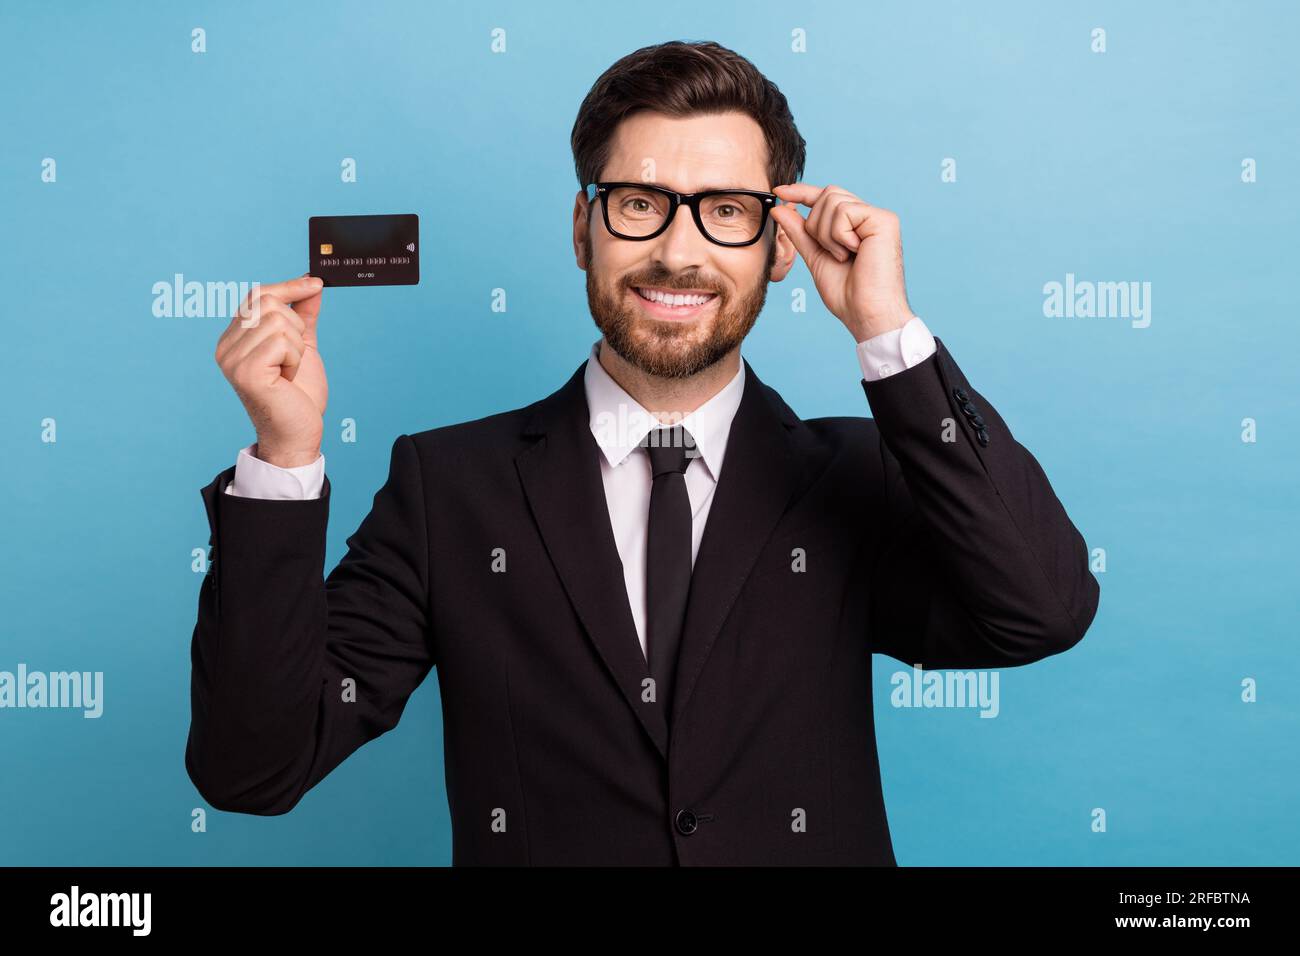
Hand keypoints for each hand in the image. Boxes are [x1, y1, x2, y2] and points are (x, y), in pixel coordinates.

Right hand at [214, 274, 326, 467]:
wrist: (298, 434)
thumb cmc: (298, 395)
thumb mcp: (303, 346)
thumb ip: (304, 315)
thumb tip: (312, 283)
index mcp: (234, 339)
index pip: (257, 296)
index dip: (289, 286)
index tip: (316, 283)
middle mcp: (226, 346)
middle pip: (269, 303)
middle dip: (296, 328)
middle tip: (293, 359)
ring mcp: (232, 359)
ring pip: (279, 322)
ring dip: (297, 348)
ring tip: (288, 372)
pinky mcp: (246, 371)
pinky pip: (282, 342)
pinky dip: (295, 359)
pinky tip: (286, 379)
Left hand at [770, 183, 914, 341]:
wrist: (866, 313)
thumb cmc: (847, 294)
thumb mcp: (815, 257)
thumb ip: (800, 232)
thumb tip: (779, 207)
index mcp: (855, 225)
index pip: (826, 198)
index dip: (801, 192)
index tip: (778, 191)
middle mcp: (869, 216)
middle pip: (827, 194)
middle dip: (816, 225)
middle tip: (832, 253)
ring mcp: (878, 216)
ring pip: (833, 201)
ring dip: (827, 234)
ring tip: (844, 256)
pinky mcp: (884, 220)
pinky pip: (844, 211)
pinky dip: (839, 235)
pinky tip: (853, 252)